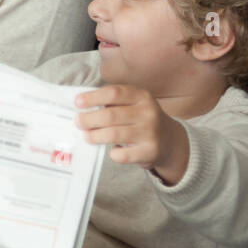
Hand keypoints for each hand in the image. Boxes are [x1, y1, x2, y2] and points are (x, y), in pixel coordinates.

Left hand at [74, 85, 189, 184]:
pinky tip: (112, 150)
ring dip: (95, 136)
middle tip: (78, 122)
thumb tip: (83, 108)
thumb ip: (113, 103)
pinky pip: (122, 154)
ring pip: (114, 134)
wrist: (170, 141)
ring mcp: (150, 133)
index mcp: (141, 96)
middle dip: (89, 119)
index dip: (93, 97)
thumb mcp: (134, 104)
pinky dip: (113, 153)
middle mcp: (148, 112)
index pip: (114, 93)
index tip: (77, 102)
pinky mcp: (149, 151)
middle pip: (111, 115)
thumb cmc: (142, 120)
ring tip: (86, 136)